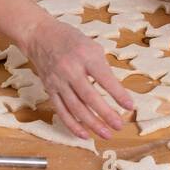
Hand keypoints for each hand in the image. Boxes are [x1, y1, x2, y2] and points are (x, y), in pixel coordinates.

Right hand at [20, 17, 133, 140]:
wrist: (40, 35)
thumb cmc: (70, 39)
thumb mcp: (91, 46)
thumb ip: (103, 67)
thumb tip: (116, 90)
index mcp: (85, 56)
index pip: (105, 79)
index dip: (118, 94)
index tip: (130, 106)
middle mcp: (70, 70)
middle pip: (90, 97)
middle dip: (106, 114)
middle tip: (119, 125)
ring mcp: (58, 81)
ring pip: (76, 108)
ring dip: (92, 124)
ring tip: (106, 134)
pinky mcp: (49, 89)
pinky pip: (61, 111)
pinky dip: (73, 125)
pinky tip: (84, 134)